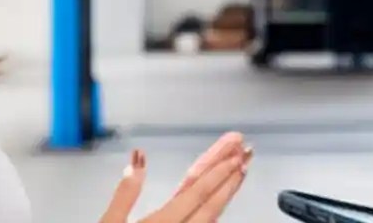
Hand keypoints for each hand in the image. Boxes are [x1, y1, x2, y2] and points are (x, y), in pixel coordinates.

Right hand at [100, 133, 252, 222]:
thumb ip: (125, 193)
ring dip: (225, 196)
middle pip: (211, 206)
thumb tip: (138, 159)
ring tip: (238, 176)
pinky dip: (212, 215)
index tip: (235, 156)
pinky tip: (218, 206)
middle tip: (246, 159)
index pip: (196, 194)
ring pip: (211, 220)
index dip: (218, 173)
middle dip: (230, 181)